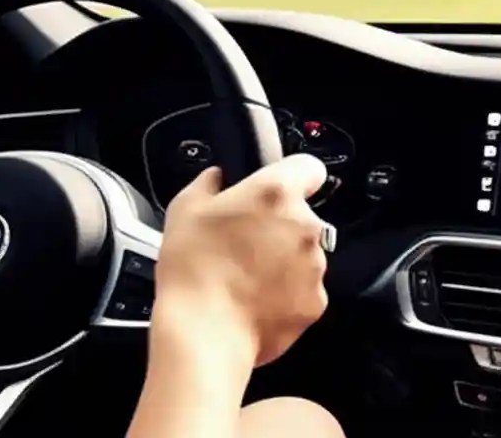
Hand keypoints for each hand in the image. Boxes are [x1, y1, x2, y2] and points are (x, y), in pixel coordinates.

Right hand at [153, 153, 329, 366]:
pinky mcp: (316, 300)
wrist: (204, 332)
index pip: (309, 167)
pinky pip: (304, 289)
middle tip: (246, 242)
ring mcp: (315, 265)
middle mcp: (305, 225)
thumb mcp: (185, 209)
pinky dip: (286, 293)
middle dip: (280, 226)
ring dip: (284, 260)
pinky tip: (255, 299)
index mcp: (276, 193)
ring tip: (246, 275)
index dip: (294, 176)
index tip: (280, 189)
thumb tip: (216, 178)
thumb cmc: (193, 269)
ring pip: (305, 253)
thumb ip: (208, 183)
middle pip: (302, 216)